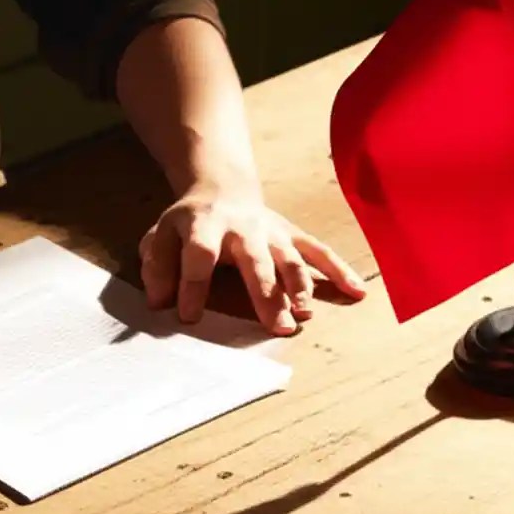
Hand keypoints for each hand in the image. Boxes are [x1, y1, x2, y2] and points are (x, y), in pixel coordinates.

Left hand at [140, 184, 367, 333]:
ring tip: (304, 314)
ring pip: (290, 259)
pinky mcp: (292, 236)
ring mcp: (272, 232)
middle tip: (276, 325)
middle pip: (255, 261)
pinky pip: (319, 252)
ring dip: (300, 286)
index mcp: (204, 226)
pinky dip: (339, 270)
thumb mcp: (160, 236)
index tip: (188, 316)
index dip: (192, 286)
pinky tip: (357, 291)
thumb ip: (157, 266)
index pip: (199, 256)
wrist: (221, 189)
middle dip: (266, 293)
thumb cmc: (188, 224)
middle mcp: (243, 229)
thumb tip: (158, 300)